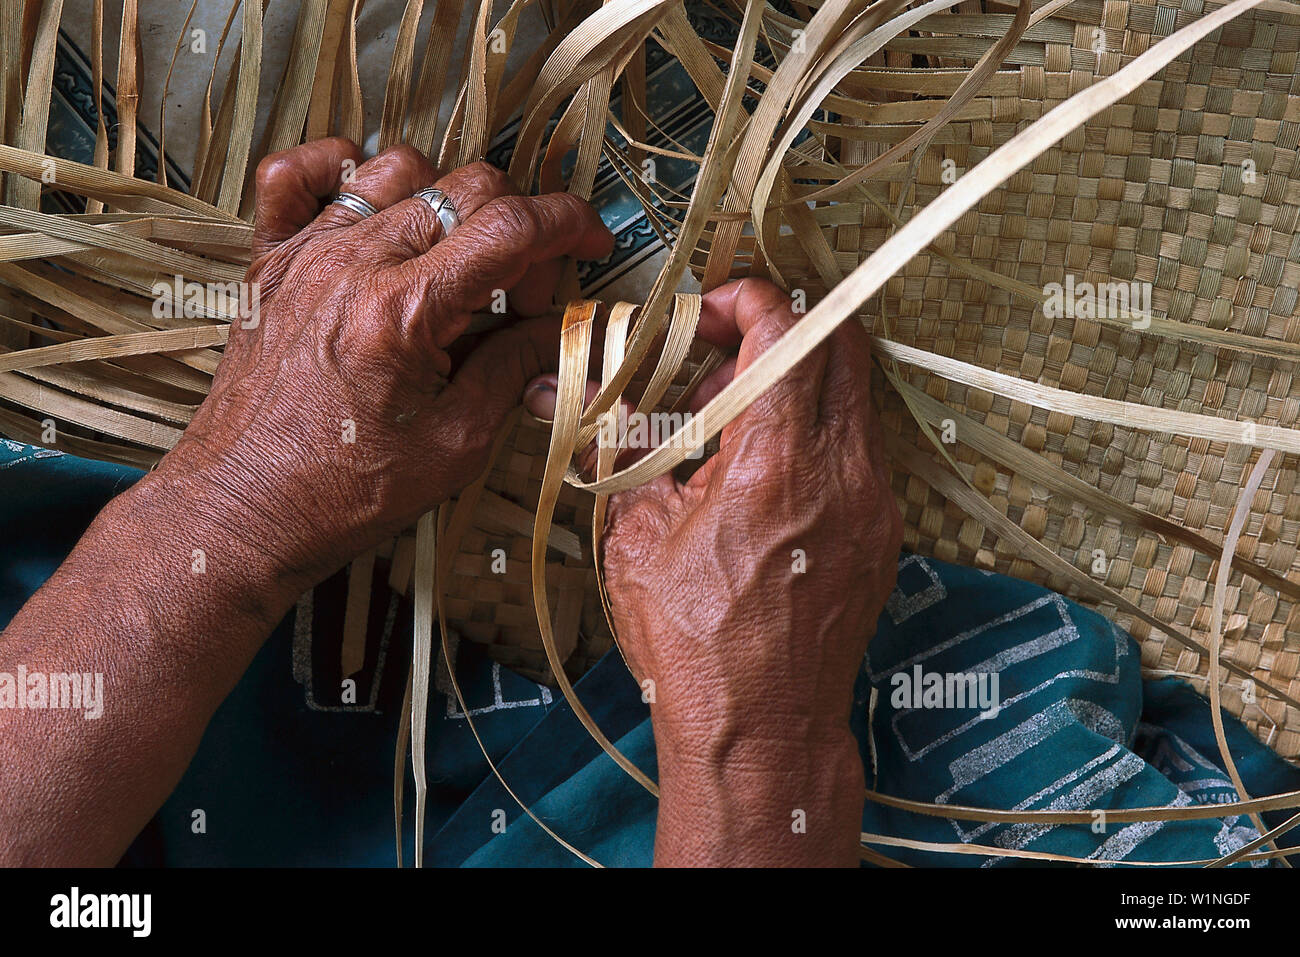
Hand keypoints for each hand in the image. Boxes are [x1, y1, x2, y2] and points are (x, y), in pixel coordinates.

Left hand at [149, 139, 613, 594]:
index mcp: (404, 312)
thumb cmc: (345, 492)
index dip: (569, 224)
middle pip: (465, 188)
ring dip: (448, 199)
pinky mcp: (270, 263)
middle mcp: (353, 264)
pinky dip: (341, 169)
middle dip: (518, 229)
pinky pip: (295, 174)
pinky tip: (373, 207)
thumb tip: (554, 329)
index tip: (592, 242)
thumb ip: (511, 370)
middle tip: (523, 294)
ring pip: (397, 168)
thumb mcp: (456, 445)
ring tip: (457, 259)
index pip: (510, 227)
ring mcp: (305, 254)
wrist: (243, 509)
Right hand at [526, 277, 901, 864]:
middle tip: (717, 359)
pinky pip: (856, 448)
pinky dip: (812, 433)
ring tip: (728, 424)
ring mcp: (873, 503)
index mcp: (780, 460)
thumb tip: (611, 406)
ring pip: (853, 397)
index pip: (789, 329)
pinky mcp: (880, 533)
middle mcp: (844, 471)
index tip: (710, 308)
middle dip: (776, 331)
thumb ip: (630, 452)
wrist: (763, 730)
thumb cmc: (696, 647)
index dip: (748, 298)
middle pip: (841, 346)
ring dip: (794, 384)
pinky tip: (759, 474)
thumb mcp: (636, 539)